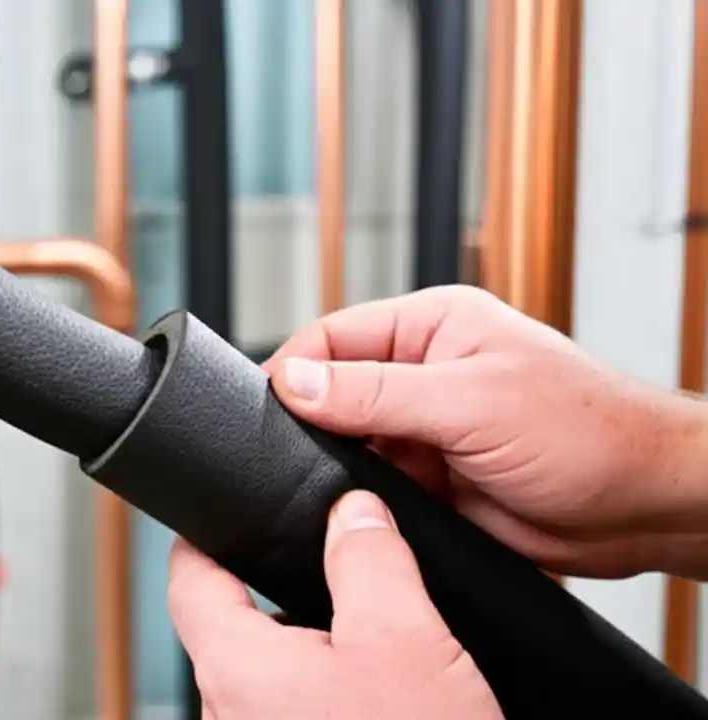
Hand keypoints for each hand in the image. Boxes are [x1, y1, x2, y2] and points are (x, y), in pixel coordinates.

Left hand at [169, 490, 501, 718]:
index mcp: (236, 668)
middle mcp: (228, 715)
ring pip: (264, 680)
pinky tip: (372, 700)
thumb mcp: (406, 640)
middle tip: (325, 570)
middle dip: (277, 598)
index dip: (204, 538)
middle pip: (230, 631)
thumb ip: (369, 560)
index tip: (218, 516)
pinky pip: (287, 716)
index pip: (187, 580)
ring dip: (305, 656)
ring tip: (362, 642)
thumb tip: (352, 510)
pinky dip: (320, 698)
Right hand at [263, 285, 707, 578]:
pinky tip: (353, 512)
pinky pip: (374, 486)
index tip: (262, 408)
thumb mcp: (470, 401)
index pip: (334, 336)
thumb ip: (376, 393)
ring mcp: (426, 429)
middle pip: (334, 391)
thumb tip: (295, 381)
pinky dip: (360, 500)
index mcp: (433, 327)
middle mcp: (423, 373)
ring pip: (349, 444)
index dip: (293, 370)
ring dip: (337, 466)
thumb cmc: (588, 431)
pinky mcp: (431, 480)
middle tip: (285, 455)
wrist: (642, 508)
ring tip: (326, 486)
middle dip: (310, 423)